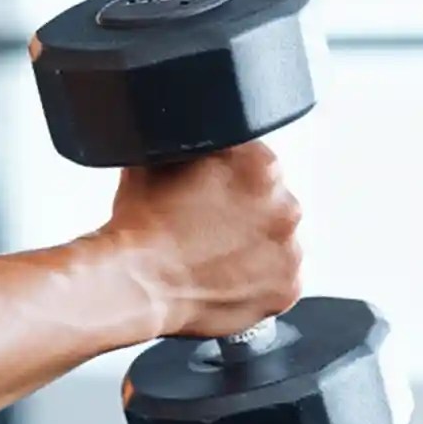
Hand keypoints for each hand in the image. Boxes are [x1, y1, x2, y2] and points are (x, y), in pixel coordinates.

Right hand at [99, 141, 302, 338]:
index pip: (254, 162)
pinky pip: (276, 282)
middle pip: (271, 204)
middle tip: (207, 228)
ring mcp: (289, 254)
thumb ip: (190, 143)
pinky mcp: (285, 290)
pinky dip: (256, 283)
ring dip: (253, 249)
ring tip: (212, 258)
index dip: (229, 178)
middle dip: (245, 214)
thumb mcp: (158, 159)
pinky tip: (224, 281)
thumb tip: (194, 133)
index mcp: (262, 167)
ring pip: (275, 244)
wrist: (133, 286)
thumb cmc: (141, 227)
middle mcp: (285, 209)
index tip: (211, 195)